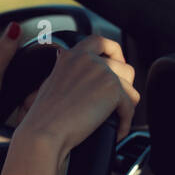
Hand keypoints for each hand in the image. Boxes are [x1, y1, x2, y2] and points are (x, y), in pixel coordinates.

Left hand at [0, 21, 23, 137]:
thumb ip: (4, 52)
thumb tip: (15, 24)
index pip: (18, 45)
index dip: (26, 64)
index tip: (23, 84)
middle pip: (11, 56)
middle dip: (18, 72)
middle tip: (13, 94)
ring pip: (3, 66)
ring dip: (9, 80)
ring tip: (2, 97)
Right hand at [14, 35, 140, 158]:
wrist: (45, 130)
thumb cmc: (43, 115)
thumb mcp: (51, 84)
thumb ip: (68, 74)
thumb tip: (82, 81)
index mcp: (71, 56)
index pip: (99, 41)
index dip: (113, 51)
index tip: (117, 63)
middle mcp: (88, 60)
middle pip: (123, 66)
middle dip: (124, 86)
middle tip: (117, 101)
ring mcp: (102, 73)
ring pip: (130, 87)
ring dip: (126, 105)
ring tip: (116, 119)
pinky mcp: (113, 90)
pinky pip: (130, 107)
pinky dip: (125, 123)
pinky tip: (116, 132)